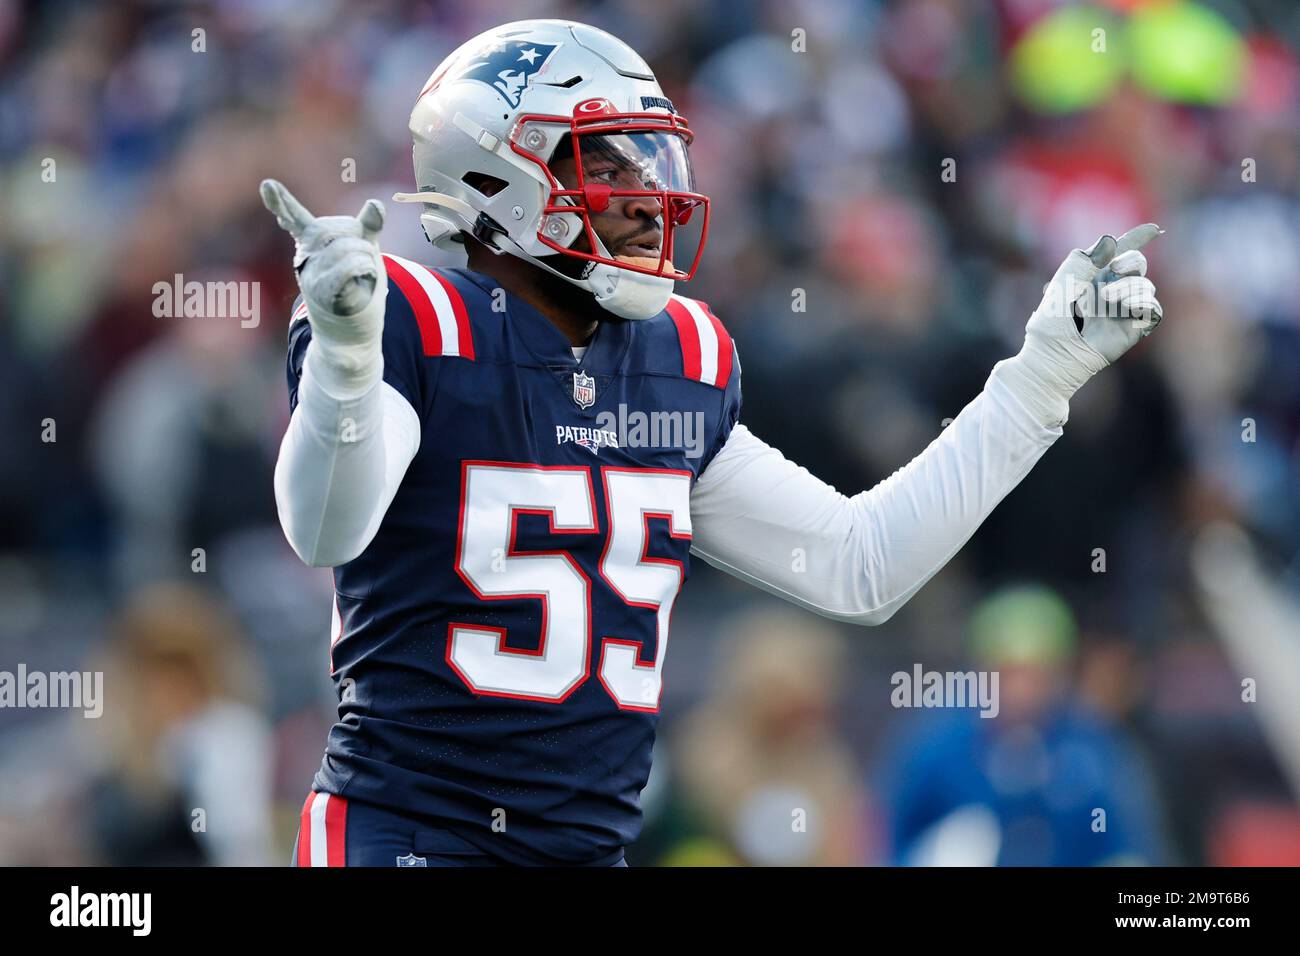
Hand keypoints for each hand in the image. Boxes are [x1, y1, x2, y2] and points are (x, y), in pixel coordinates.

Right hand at [261, 179, 387, 391]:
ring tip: (361, 279)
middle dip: (361, 241)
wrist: (351, 337)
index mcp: (310, 245)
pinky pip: (348, 268)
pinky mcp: (321, 293)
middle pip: (338, 229)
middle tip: (362, 265)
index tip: (267, 185)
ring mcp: (310, 276)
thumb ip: (367, 227)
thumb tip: (374, 202)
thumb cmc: (356, 291)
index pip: (295, 218)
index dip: (282, 202)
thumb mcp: (364, 253)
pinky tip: (362, 281)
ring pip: (349, 248)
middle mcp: (304, 258)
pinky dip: (364, 271)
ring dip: (367, 261)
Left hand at [1020, 224, 1163, 397]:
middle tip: (1114, 270)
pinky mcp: (1135, 328)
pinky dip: (1144, 303)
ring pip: (1146, 286)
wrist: (1055, 353)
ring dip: (1129, 287)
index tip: (1154, 229)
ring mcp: (1124, 309)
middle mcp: (1112, 290)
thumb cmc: (1052, 322)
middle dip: (1131, 261)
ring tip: (1107, 298)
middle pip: (1138, 264)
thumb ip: (1084, 261)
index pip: (1120, 253)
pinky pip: (1154, 308)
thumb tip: (1111, 240)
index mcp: (1094, 277)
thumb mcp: (1064, 284)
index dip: (1138, 239)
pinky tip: (1127, 307)